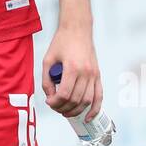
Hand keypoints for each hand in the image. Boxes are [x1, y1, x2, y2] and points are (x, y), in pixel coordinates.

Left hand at [41, 0, 101, 118]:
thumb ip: (46, 79)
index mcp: (73, 68)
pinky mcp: (98, 75)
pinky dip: (95, 109)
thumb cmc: (62, 42)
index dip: (55, 102)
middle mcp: (86, 73)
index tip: (49, 102)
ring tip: (65, 111)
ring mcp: (94, 74)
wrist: (77, 29)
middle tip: (54, 107)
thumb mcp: (48, 59)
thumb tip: (50, 97)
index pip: (65, 94)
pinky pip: (99, 96)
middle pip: (76, 100)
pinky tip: (88, 117)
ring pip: (87, 101)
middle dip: (63, 108)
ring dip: (76, 110)